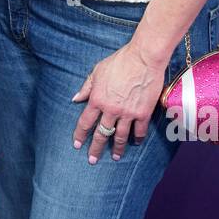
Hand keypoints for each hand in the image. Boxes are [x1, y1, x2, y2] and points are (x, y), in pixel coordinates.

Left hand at [71, 40, 168, 161]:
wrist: (143, 58)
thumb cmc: (119, 61)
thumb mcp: (97, 71)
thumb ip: (87, 87)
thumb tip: (75, 99)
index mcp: (97, 99)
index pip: (85, 122)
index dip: (80, 135)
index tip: (77, 145)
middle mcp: (110, 110)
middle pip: (101, 134)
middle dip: (95, 148)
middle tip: (92, 160)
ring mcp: (127, 113)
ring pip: (120, 136)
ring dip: (116, 148)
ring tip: (114, 157)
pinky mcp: (143, 113)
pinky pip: (139, 131)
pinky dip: (137, 139)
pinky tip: (135, 143)